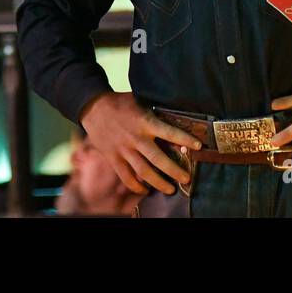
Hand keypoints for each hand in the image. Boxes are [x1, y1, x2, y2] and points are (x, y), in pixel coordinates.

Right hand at [79, 92, 202, 195]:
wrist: (93, 107)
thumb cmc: (120, 102)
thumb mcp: (140, 101)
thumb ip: (154, 112)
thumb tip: (174, 115)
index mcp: (145, 122)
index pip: (169, 132)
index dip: (184, 139)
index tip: (198, 146)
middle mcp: (136, 138)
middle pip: (158, 159)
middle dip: (174, 171)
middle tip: (187, 179)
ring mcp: (123, 150)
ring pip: (143, 172)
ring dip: (158, 183)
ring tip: (171, 189)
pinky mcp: (113, 158)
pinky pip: (126, 177)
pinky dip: (136, 186)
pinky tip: (145, 191)